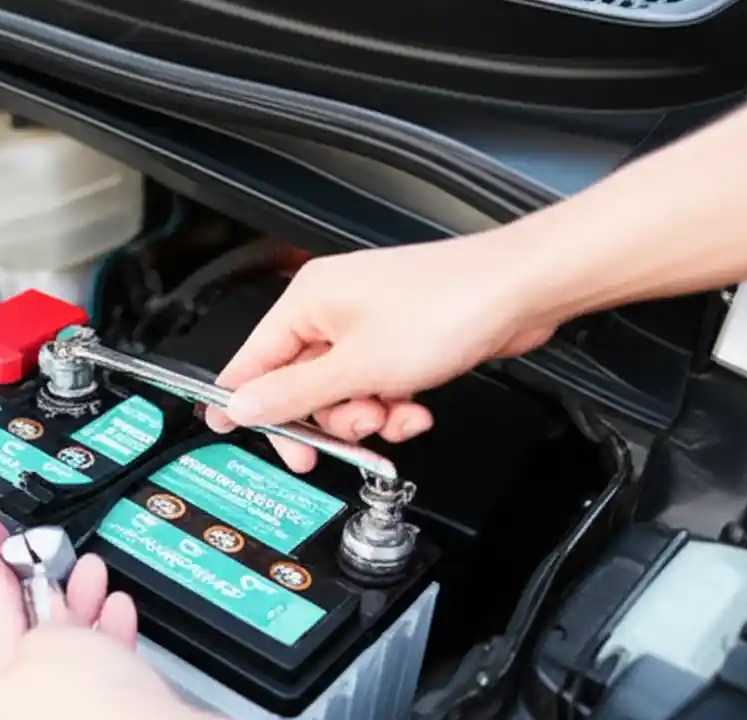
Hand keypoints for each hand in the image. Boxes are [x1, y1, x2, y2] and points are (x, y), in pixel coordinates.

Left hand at [0, 512, 209, 719]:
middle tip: (40, 548)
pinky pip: (107, 671)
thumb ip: (35, 624)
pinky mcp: (112, 716)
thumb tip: (50, 624)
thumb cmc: (83, 712)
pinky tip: (118, 611)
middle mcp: (26, 713)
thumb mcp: (42, 643)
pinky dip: (111, 637)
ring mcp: (69, 714)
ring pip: (73, 655)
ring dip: (82, 605)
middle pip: (31, 640)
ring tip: (90, 570)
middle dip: (41, 585)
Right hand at [207, 232, 555, 471]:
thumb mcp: (358, 368)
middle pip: (298, 384)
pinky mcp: (394, 338)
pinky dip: (391, 404)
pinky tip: (414, 408)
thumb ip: (294, 394)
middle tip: (335, 446)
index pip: (251, 360)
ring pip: (340, 392)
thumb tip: (243, 406)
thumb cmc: (447, 307)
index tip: (229, 433)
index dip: (244, 402)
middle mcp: (329, 308)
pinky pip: (373, 385)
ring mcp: (364, 323)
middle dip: (325, 418)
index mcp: (307, 301)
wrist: (517, 292)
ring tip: (393, 414)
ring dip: (365, 415)